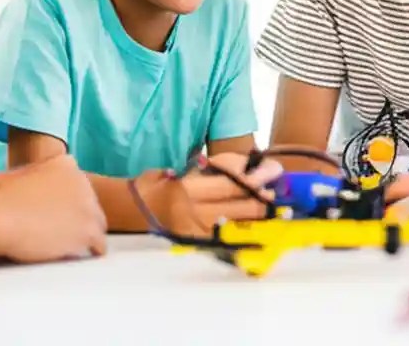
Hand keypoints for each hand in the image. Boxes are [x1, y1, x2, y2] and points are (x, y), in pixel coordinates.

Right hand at [0, 154, 107, 261]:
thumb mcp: (18, 177)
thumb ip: (37, 182)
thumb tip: (38, 198)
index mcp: (65, 163)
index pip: (77, 186)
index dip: (68, 203)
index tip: (57, 214)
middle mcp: (82, 180)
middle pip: (89, 204)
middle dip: (77, 218)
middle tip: (60, 234)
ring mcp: (88, 205)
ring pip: (96, 225)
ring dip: (83, 236)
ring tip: (66, 247)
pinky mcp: (89, 230)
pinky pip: (98, 245)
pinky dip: (88, 252)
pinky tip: (75, 256)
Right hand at [137, 152, 282, 236]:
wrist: (130, 211)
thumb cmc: (156, 185)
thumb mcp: (181, 169)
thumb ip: (211, 170)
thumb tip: (246, 168)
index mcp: (187, 186)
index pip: (228, 179)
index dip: (253, 173)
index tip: (271, 167)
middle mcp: (191, 209)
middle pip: (238, 201)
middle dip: (262, 192)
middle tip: (277, 184)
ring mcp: (194, 228)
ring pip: (236, 220)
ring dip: (258, 212)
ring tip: (273, 203)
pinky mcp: (195, 242)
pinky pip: (225, 234)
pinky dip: (242, 227)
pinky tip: (255, 223)